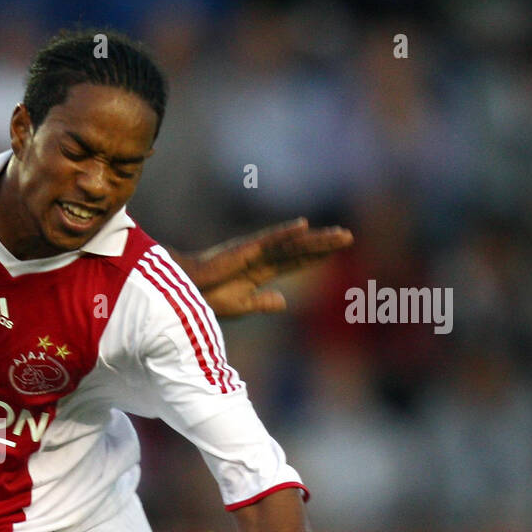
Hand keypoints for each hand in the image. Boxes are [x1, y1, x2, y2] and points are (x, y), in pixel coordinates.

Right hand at [176, 218, 352, 317]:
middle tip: (349, 237)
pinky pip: (268, 240)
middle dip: (323, 244)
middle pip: (298, 249)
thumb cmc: (204, 298)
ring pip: (291, 244)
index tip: (337, 250)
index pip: (294, 261)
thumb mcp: (241, 304)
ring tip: (341, 234)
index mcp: (260, 270)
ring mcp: (253, 251)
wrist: (183, 296)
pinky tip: (304, 226)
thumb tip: (284, 302)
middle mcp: (260, 257)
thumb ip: (263, 301)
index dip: (315, 256)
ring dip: (316, 239)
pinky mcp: (243, 250)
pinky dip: (285, 233)